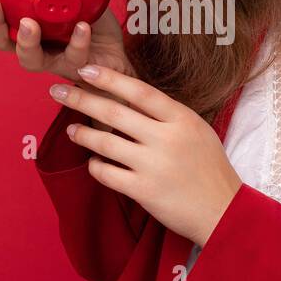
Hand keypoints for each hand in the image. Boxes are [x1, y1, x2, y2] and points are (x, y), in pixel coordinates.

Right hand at [0, 0, 136, 130]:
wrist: (117, 50)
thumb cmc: (91, 22)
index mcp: (28, 26)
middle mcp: (35, 45)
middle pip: (3, 41)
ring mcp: (52, 60)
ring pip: (30, 59)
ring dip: (26, 42)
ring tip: (29, 24)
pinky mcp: (74, 68)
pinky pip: (74, 56)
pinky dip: (77, 41)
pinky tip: (82, 27)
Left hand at [48, 63, 243, 246]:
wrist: (223, 210)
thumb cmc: (210, 168)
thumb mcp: (197, 131)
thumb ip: (167, 116)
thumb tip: (130, 98)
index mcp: (182, 119)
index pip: (139, 91)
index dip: (109, 78)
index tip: (85, 69)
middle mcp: (167, 139)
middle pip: (114, 113)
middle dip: (81, 99)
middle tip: (57, 91)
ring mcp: (154, 166)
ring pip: (105, 144)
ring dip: (83, 134)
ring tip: (72, 129)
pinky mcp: (144, 191)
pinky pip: (107, 174)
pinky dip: (95, 166)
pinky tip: (93, 163)